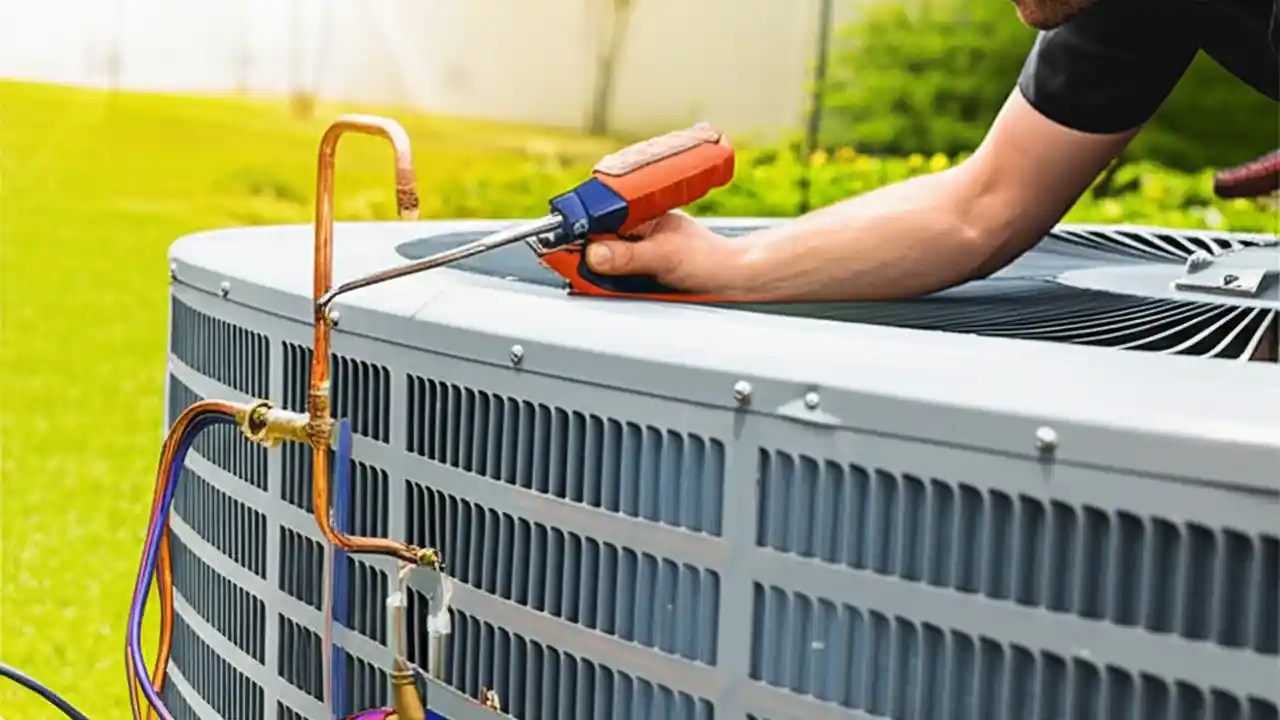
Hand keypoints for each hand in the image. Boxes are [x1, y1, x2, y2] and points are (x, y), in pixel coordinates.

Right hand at [583, 212, 747, 293]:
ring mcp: (636, 248)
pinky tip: (618, 288)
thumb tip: (593, 255)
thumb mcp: (664, 257)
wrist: (733, 279)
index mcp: (640, 213)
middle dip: (585, 257)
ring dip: (599, 273)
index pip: (596, 218)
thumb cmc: (709, 259)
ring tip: (614, 281)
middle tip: (587, 272)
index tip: (561, 250)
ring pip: (601, 260)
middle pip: (594, 241)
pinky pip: (613, 275)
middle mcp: (635, 228)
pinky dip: (610, 284)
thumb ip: (627, 256)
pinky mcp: (639, 268)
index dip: (576, 234)